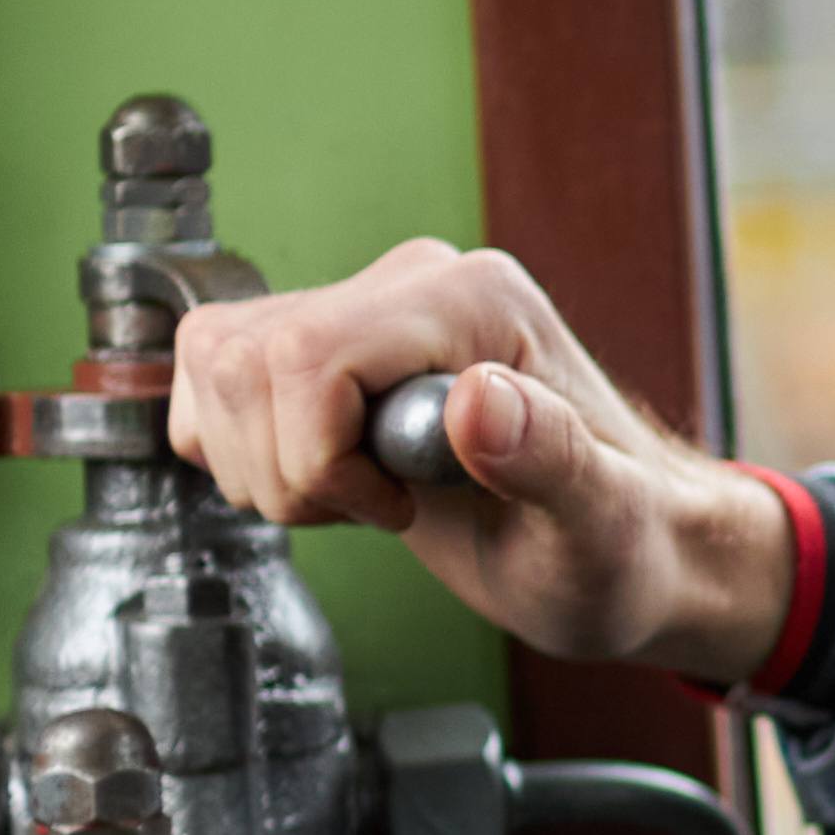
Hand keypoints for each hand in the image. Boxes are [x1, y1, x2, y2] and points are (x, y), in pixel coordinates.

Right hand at [165, 239, 795, 682]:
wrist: (622, 549)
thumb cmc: (622, 542)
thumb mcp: (600, 524)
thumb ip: (548, 458)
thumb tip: (478, 400)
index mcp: (473, 300)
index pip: (305, 353)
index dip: (320, 456)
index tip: (396, 509)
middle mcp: (411, 285)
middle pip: (242, 358)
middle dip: (288, 467)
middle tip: (379, 510)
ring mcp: (363, 315)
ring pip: (214, 364)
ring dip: (263, 464)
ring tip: (361, 498)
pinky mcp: (326, 354)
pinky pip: (212, 381)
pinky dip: (244, 453)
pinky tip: (331, 482)